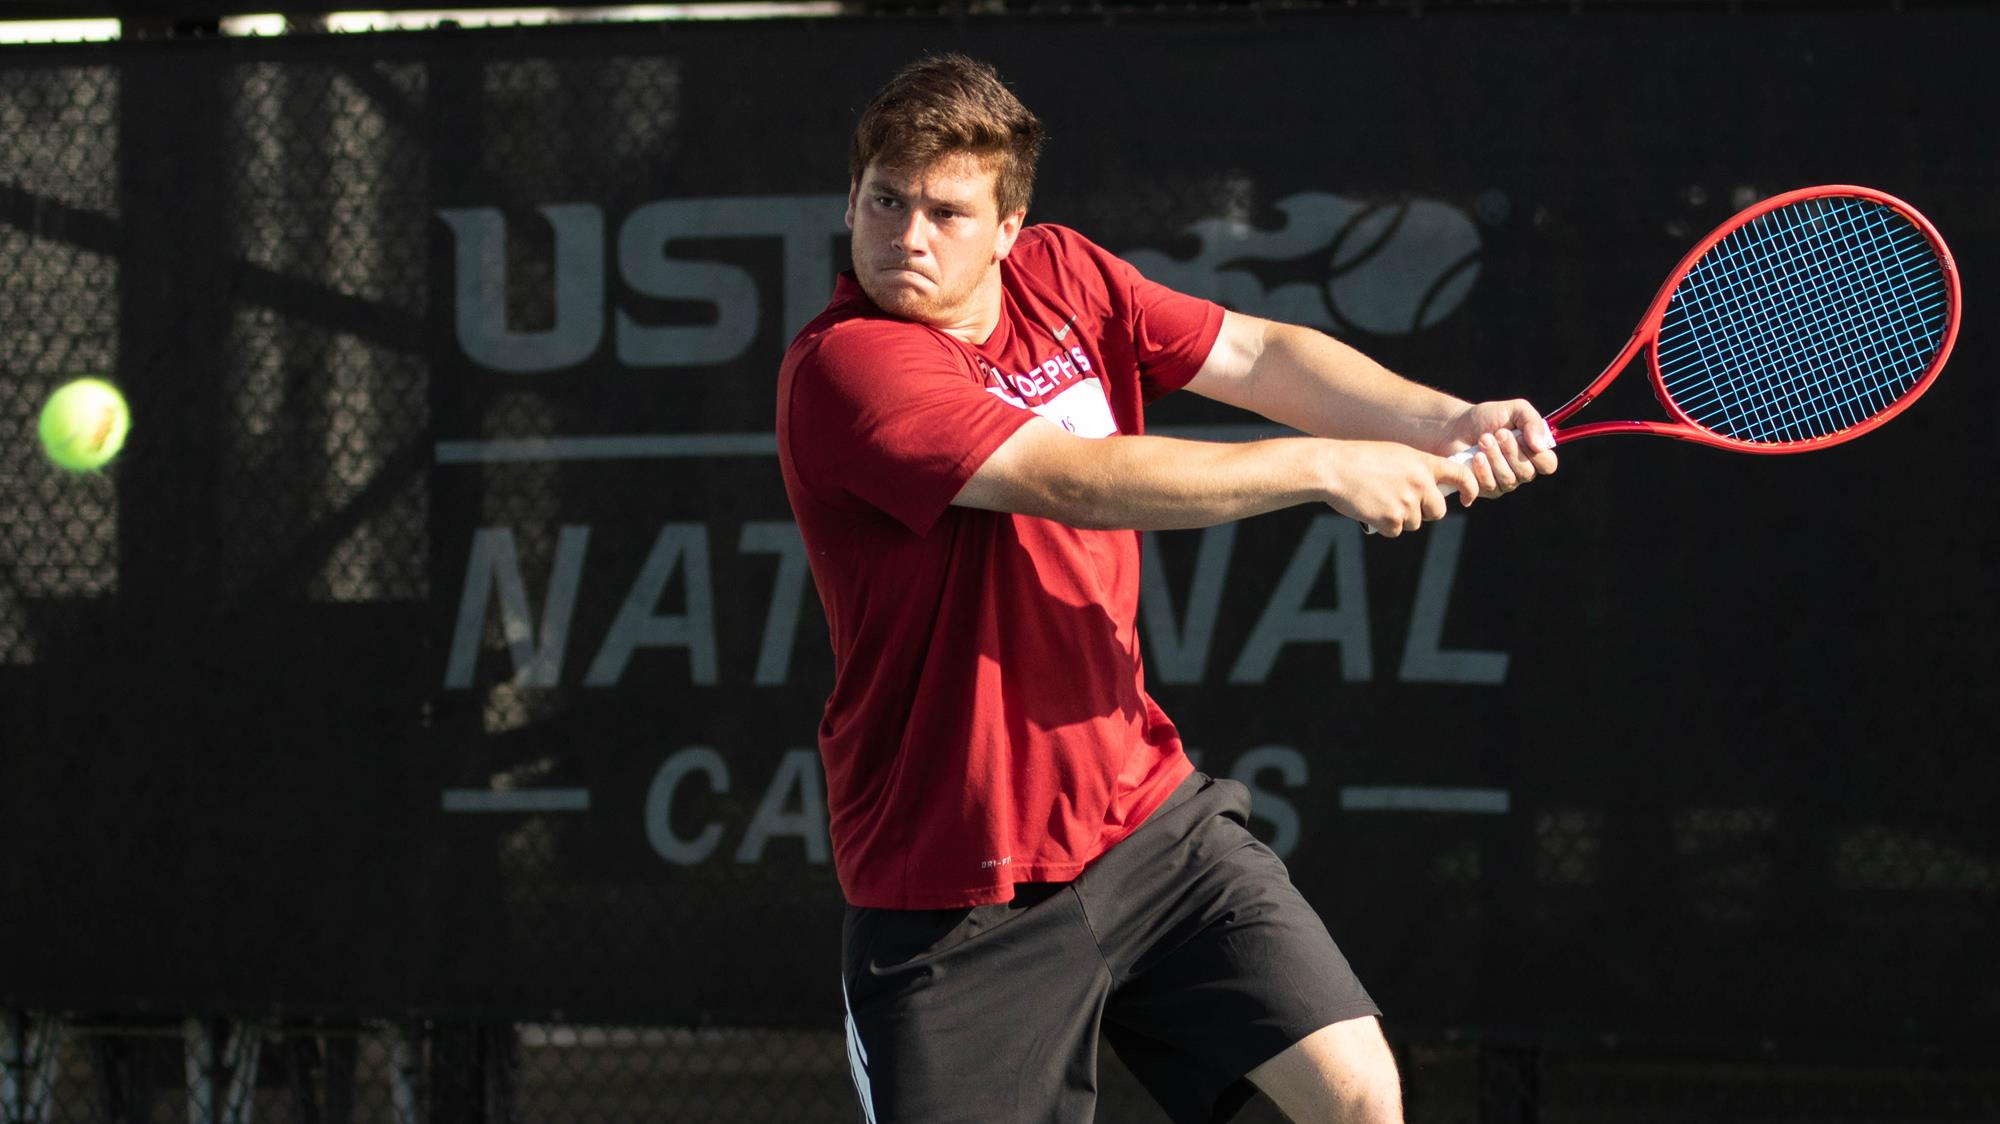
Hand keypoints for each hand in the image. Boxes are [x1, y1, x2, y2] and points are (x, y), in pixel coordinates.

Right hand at [1328, 441, 1482, 536]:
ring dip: (1399, 518)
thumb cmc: (1360, 459)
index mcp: (1423, 463)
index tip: (1467, 498)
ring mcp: (1406, 502)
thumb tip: (1430, 490)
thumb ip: (1417, 470)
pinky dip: (1384, 525)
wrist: (1333, 468)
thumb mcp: (1396, 455)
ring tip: (1378, 500)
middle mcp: (1420, 483)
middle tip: (1405, 504)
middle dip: (1425, 512)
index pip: (1461, 476)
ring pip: (1414, 522)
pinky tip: (1370, 509)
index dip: (1470, 489)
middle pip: (1438, 511)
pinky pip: (1395, 531)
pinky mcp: (1391, 519)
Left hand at [1442, 400, 1558, 498]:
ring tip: (1483, 440)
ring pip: (1508, 480)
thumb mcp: (1514, 410)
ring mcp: (1504, 482)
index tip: (1521, 438)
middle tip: (1497, 433)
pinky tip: (1476, 457)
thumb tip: (1540, 446)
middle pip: (1526, 473)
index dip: (1538, 455)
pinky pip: (1490, 486)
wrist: (1456, 426)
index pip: (1548, 465)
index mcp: (1533, 453)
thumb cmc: (1487, 418)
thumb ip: (1532, 422)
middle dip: (1511, 451)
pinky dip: (1483, 470)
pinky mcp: (1485, 489)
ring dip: (1495, 457)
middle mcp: (1521, 471)